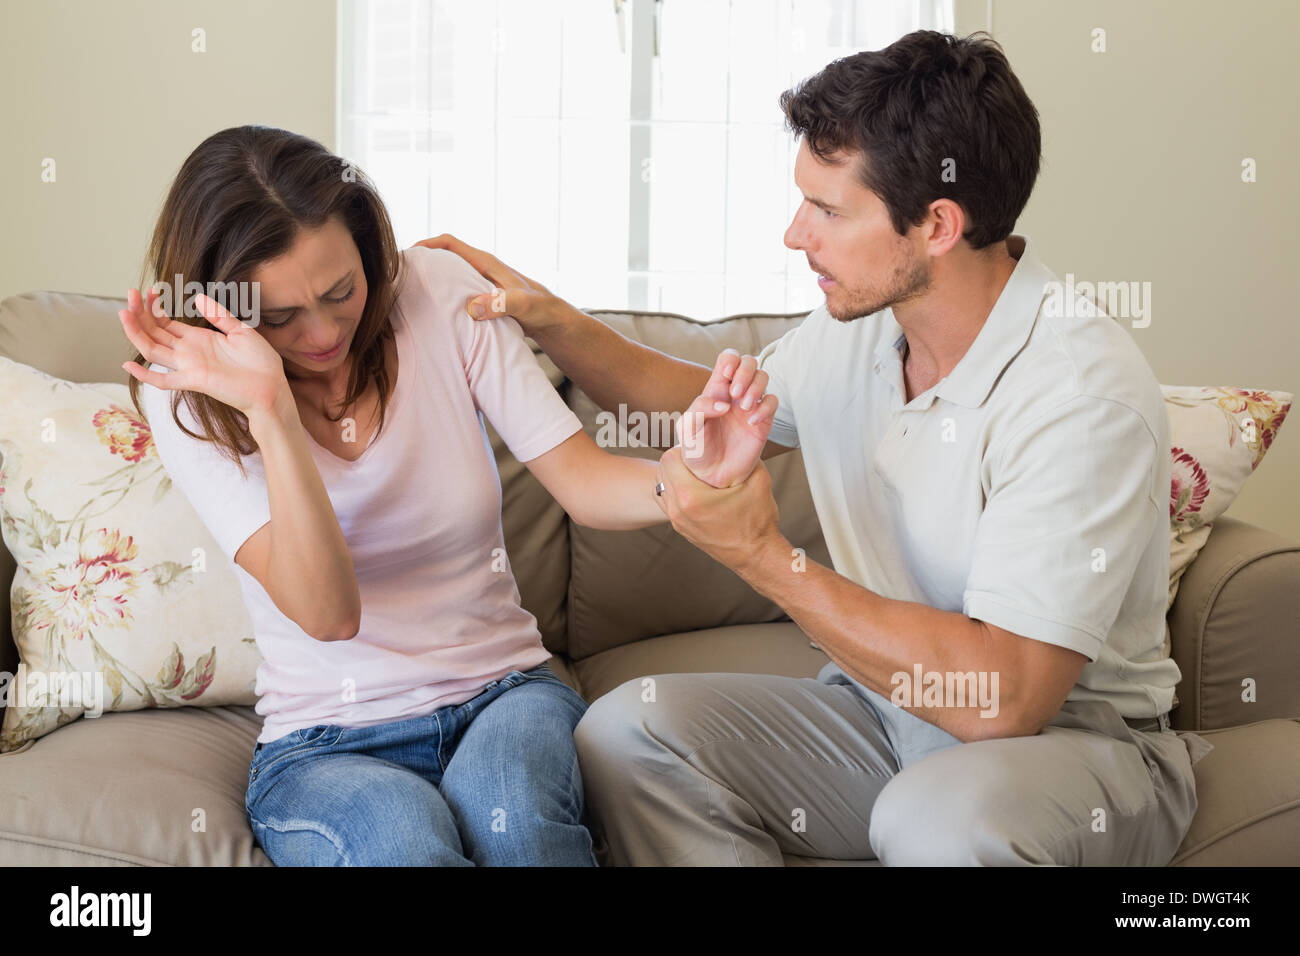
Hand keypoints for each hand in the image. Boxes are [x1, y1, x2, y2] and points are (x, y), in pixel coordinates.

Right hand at [118, 287, 287, 415]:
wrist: (272, 387)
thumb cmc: (261, 363)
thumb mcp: (241, 331)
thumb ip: (219, 315)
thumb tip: (197, 297)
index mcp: (199, 339)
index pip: (166, 323)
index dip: (154, 308)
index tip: (148, 290)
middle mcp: (189, 353)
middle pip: (154, 333)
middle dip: (140, 313)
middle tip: (131, 293)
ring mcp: (188, 367)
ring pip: (152, 350)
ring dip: (136, 332)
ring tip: (124, 312)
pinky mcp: (194, 381)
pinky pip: (164, 381)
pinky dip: (145, 375)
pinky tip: (128, 364)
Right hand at [411, 233, 558, 336]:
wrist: (554, 322)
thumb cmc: (543, 310)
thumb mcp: (526, 306)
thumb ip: (503, 303)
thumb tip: (472, 307)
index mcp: (486, 263)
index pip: (450, 243)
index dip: (426, 244)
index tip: (405, 254)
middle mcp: (480, 270)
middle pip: (444, 259)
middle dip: (421, 263)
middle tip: (398, 278)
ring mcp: (480, 286)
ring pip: (448, 278)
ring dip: (430, 283)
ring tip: (408, 297)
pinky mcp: (482, 301)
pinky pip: (456, 296)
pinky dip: (442, 301)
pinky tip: (432, 316)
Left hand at [654, 444, 784, 575]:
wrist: (756, 555)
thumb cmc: (757, 523)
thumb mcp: (757, 480)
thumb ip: (745, 456)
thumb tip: (737, 438)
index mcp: (691, 497)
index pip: (669, 458)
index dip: (684, 448)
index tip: (699, 449)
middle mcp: (678, 510)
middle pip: (662, 470)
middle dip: (678, 460)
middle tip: (698, 458)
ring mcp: (677, 521)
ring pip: (660, 485)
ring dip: (673, 475)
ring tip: (694, 472)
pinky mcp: (680, 528)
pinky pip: (666, 501)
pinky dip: (674, 490)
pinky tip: (693, 487)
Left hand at [675, 349, 777, 488]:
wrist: (712, 475)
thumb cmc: (697, 450)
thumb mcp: (688, 428)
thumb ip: (699, 409)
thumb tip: (724, 404)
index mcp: (715, 388)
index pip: (728, 358)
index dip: (731, 359)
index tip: (726, 374)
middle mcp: (734, 393)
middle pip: (749, 362)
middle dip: (745, 372)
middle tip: (735, 394)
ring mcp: (749, 406)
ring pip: (763, 377)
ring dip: (756, 387)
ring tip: (744, 408)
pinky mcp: (762, 420)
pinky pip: (772, 402)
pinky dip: (765, 408)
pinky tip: (752, 422)